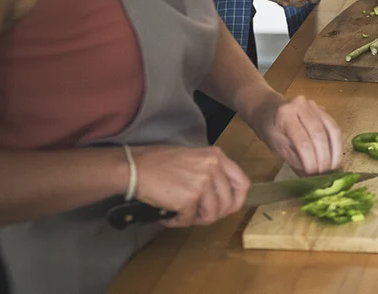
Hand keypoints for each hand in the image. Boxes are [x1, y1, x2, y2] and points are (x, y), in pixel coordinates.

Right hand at [132, 146, 249, 227]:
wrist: (134, 167)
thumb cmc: (158, 162)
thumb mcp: (194, 157)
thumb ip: (211, 172)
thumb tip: (222, 196)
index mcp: (217, 156)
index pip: (243, 183)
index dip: (237, 201)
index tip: (228, 209)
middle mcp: (213, 167)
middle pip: (228, 203)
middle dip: (213, 215)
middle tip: (197, 216)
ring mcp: (202, 182)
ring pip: (212, 214)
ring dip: (196, 220)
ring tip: (182, 215)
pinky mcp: (189, 198)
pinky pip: (190, 220)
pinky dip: (178, 222)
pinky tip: (168, 215)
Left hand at [251, 95, 342, 175]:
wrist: (269, 109)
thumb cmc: (271, 129)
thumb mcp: (277, 147)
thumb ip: (295, 160)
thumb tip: (313, 176)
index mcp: (285, 115)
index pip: (302, 141)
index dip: (311, 160)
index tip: (313, 175)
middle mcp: (302, 106)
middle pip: (319, 135)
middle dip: (324, 158)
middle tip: (325, 174)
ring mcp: (315, 106)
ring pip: (332, 130)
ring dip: (335, 152)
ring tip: (333, 168)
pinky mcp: (324, 110)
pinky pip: (335, 128)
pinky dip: (337, 144)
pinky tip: (335, 157)